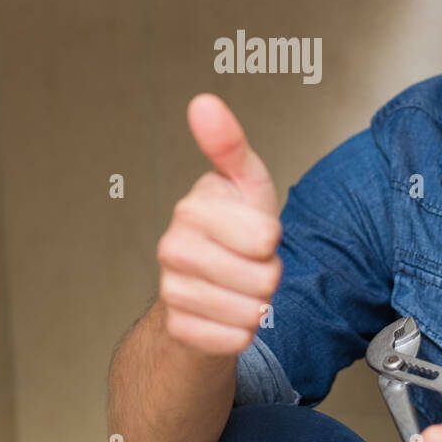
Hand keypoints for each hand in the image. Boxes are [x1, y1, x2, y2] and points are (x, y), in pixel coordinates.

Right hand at [155, 93, 282, 355]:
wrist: (202, 289)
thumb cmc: (232, 231)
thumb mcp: (243, 183)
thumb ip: (229, 144)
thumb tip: (203, 102)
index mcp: (192, 208)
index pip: (266, 236)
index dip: (271, 238)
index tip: (253, 233)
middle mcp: (172, 247)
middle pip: (263, 277)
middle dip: (268, 275)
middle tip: (248, 264)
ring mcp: (170, 289)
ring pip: (251, 311)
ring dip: (256, 305)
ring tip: (238, 288)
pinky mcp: (177, 329)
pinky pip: (235, 340)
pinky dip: (241, 333)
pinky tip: (225, 315)